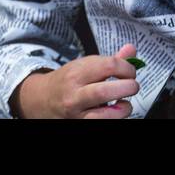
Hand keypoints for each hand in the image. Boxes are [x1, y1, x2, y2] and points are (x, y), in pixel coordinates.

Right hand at [12, 43, 140, 118]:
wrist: (41, 99)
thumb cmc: (67, 81)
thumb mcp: (85, 65)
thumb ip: (111, 60)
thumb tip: (131, 50)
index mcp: (77, 73)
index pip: (109, 66)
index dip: (127, 68)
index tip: (130, 71)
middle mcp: (74, 94)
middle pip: (105, 91)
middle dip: (128, 87)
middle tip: (133, 86)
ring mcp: (75, 113)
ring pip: (103, 115)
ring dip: (122, 110)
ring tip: (125, 103)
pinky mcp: (77, 124)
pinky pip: (99, 123)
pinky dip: (112, 118)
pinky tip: (114, 112)